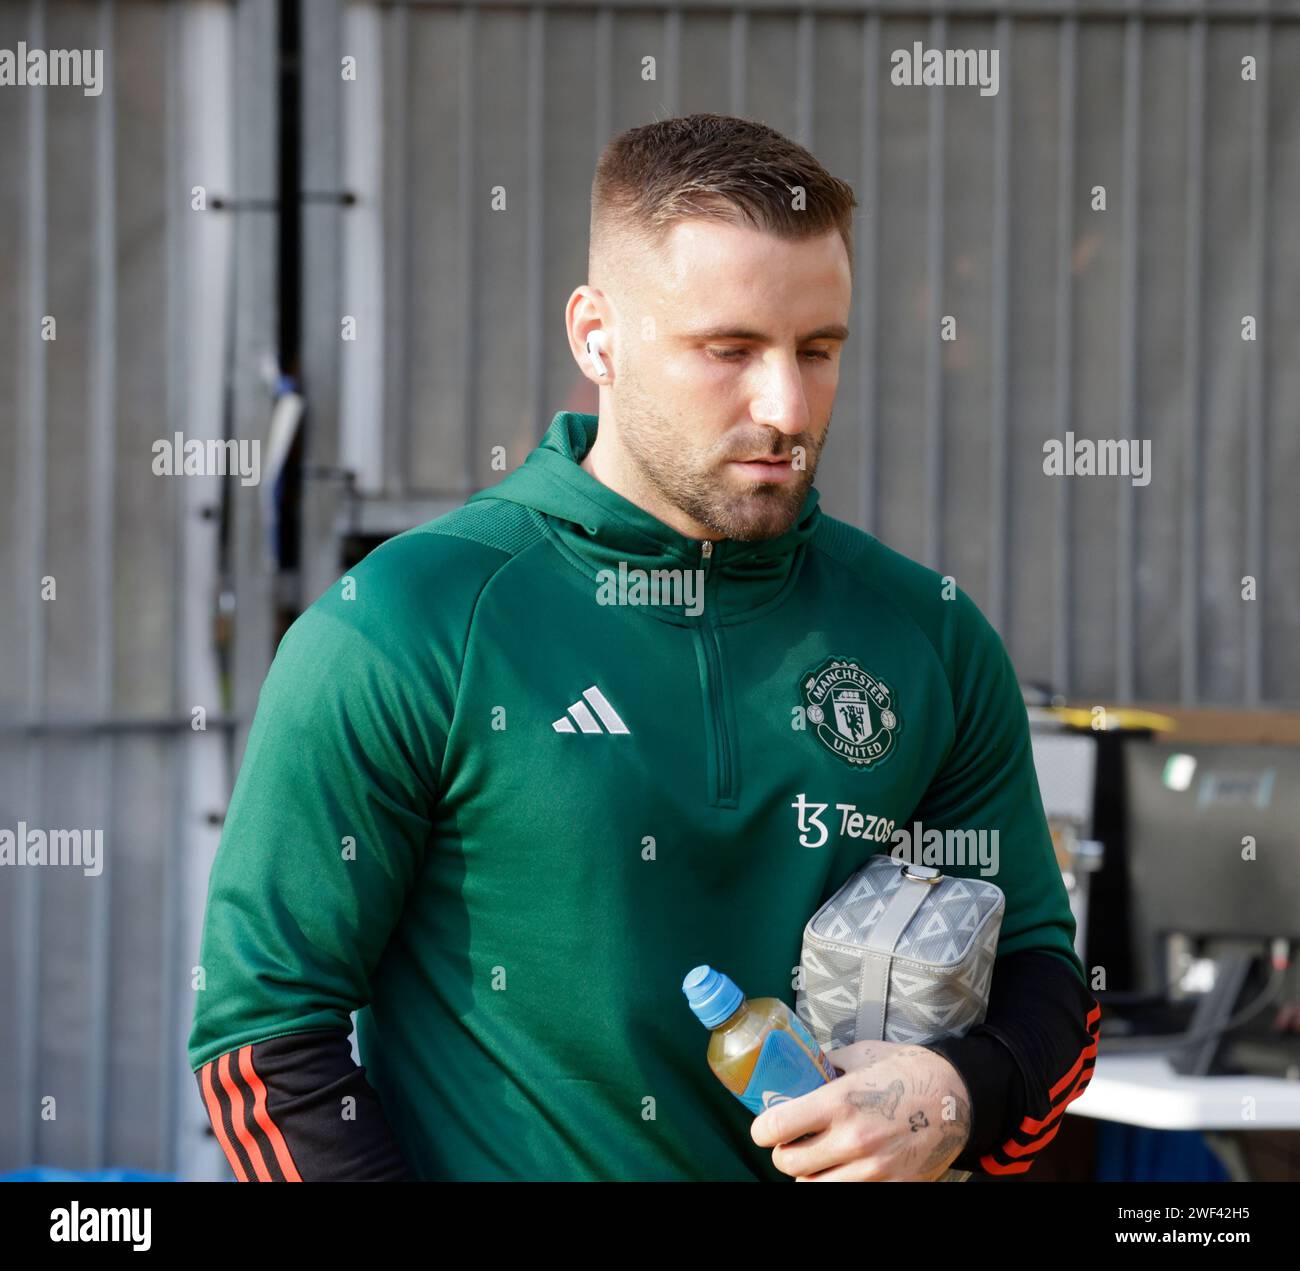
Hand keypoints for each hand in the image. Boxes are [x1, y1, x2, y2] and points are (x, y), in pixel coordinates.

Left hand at [750, 1039, 971, 1180]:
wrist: (959, 1098)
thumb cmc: (910, 1070)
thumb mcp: (863, 1055)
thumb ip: (829, 1064)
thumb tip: (803, 1068)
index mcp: (840, 1101)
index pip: (777, 1128)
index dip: (762, 1129)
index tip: (764, 1127)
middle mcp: (852, 1140)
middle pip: (788, 1163)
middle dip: (783, 1152)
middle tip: (791, 1142)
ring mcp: (872, 1170)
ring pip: (812, 1186)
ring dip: (807, 1173)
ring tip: (816, 1158)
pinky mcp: (891, 1187)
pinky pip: (846, 1195)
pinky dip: (836, 1183)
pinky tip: (841, 1169)